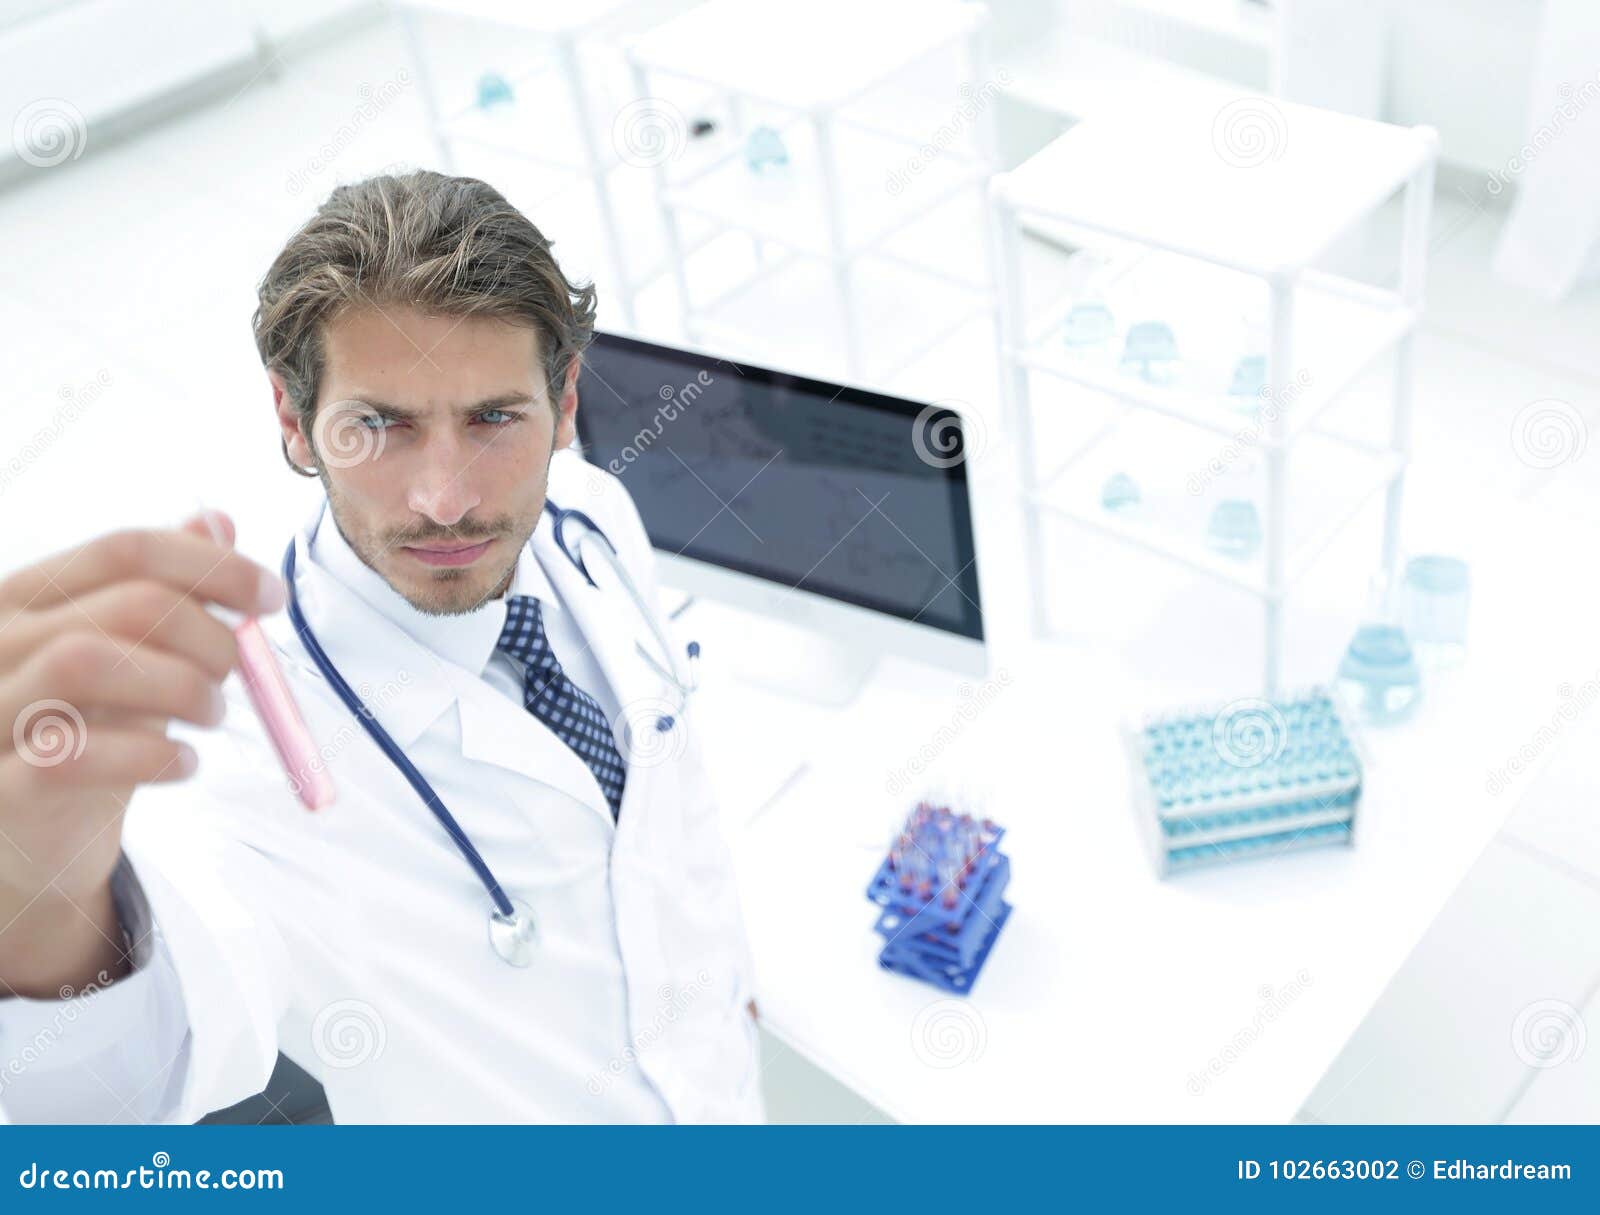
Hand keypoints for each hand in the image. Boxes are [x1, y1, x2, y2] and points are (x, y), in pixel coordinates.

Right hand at [0, 513, 284, 995]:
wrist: (32, 838)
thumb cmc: (88, 729)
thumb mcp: (131, 652)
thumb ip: (167, 588)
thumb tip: (217, 520)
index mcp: (31, 595)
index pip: (127, 548)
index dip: (215, 566)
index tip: (273, 599)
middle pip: (125, 602)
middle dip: (210, 634)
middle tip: (239, 675)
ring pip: (87, 661)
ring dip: (181, 686)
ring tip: (212, 716)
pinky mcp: (2, 786)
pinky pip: (72, 754)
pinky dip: (150, 754)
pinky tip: (183, 764)